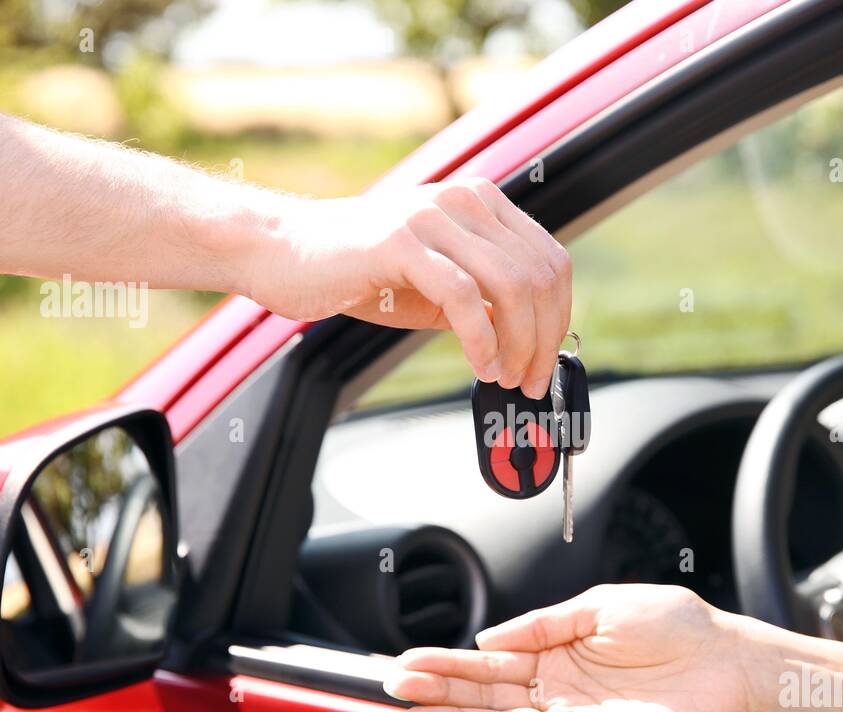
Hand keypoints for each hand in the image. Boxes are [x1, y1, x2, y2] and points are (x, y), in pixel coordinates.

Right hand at [240, 179, 570, 397]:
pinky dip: (482, 339)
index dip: (558, 317)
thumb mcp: (438, 287)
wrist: (284, 253)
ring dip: (517, 343)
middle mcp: (464, 200)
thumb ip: (485, 302)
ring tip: (503, 376)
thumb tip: (530, 343)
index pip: (549, 260)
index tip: (543, 361)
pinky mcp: (401, 241)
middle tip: (527, 381)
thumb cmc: (361, 273)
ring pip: (511, 284)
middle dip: (542, 339)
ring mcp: (433, 216)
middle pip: (539, 275)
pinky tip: (479, 364)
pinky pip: (464, 295)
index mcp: (481, 204)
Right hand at [383, 584, 787, 711]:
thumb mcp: (600, 604)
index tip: (405, 662)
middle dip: (437, 692)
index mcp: (557, 652)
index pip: (489, 663)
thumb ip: (542, 624)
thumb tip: (487, 639)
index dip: (446, 663)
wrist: (730, 660)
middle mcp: (558, 689)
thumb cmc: (677, 627)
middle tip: (392, 689)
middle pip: (485, 696)